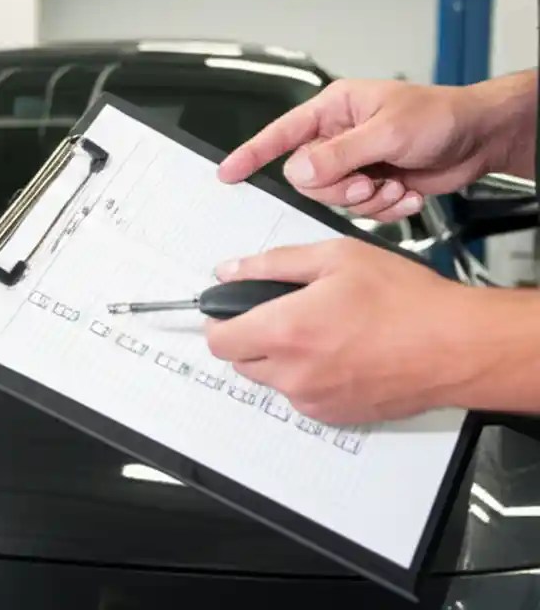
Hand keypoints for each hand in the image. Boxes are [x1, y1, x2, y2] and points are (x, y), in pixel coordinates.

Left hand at [205, 238, 473, 424]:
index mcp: (284, 330)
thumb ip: (272, 264)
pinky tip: (341, 355)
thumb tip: (229, 271)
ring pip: (271, 380)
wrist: (456, 345)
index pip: (217, 340)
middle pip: (240, 361)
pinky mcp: (334, 416)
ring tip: (323, 333)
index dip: (220, 321)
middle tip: (288, 314)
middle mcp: (291, 372)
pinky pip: (301, 397)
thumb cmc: (403, 298)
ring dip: (281, 359)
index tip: (234, 310)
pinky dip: (308, 378)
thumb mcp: (335, 258)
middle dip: (252, 337)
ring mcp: (312, 400)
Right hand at [216, 75, 536, 220]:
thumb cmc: (442, 116)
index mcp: (335, 110)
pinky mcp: (373, 184)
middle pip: (308, 177)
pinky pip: (359, 211)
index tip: (227, 172)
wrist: (481, 139)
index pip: (281, 133)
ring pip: (333, 198)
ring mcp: (355, 162)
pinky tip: (406, 192)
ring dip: (367, 200)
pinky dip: (386, 208)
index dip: (252, 153)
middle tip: (368, 181)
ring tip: (394, 185)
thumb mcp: (388, 132)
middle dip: (340, 187)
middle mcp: (339, 136)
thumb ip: (340, 154)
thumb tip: (300, 170)